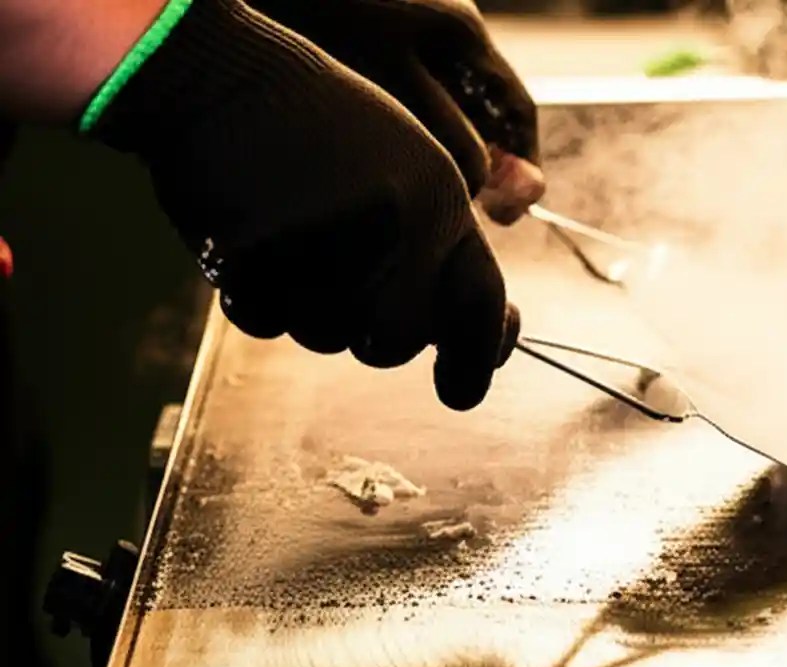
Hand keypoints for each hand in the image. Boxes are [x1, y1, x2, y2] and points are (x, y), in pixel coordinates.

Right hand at [87, 0, 518, 409]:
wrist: (226, 79)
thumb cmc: (325, 129)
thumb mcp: (413, 169)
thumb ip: (444, 248)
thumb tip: (479, 337)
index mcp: (439, 202)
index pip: (480, 304)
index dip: (478, 357)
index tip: (464, 386)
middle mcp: (392, 230)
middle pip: (398, 341)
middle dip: (377, 334)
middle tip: (351, 285)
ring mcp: (320, 249)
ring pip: (330, 337)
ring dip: (314, 310)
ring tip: (298, 241)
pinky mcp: (252, 262)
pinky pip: (266, 322)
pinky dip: (259, 298)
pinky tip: (257, 244)